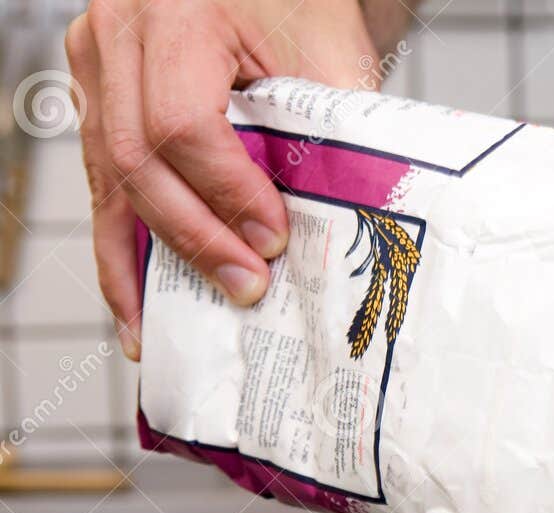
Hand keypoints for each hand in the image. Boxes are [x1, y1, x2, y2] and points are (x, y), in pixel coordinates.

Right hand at [66, 0, 380, 358]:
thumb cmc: (296, 0)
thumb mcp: (327, 46)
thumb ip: (334, 125)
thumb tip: (350, 222)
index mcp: (174, 12)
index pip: (183, 123)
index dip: (227, 192)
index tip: (273, 240)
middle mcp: (118, 33)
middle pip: (136, 156)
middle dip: (193, 235)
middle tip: (246, 288)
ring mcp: (96, 63)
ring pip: (107, 175)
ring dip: (140, 258)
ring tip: (161, 330)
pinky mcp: (97, 93)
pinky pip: (100, 177)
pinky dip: (120, 242)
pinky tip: (134, 303)